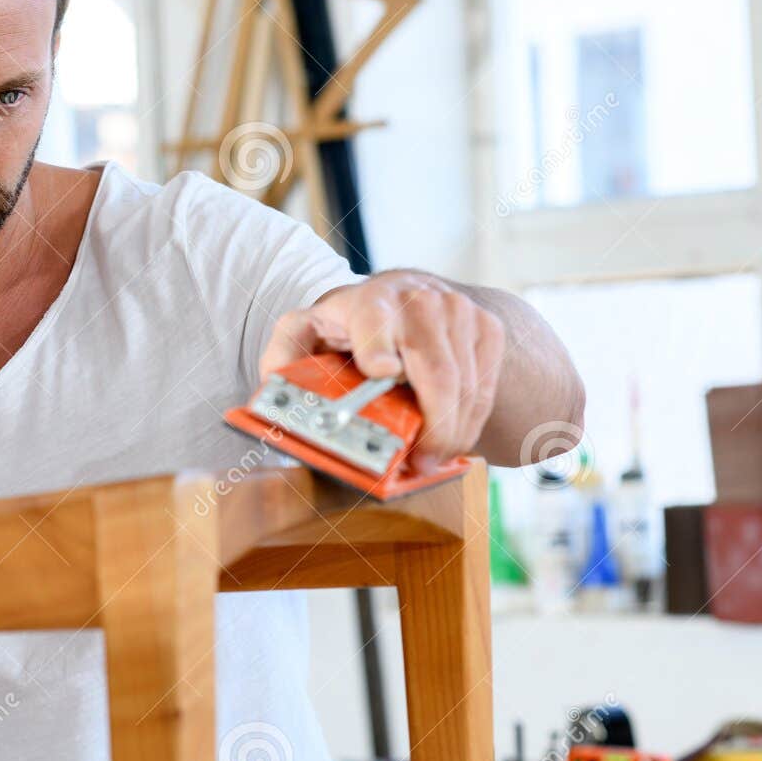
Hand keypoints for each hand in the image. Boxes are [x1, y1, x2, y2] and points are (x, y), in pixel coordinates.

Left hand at [260, 271, 505, 470]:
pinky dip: (471, 422)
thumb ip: (285, 355)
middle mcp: (416, 299)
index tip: (381, 372)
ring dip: (453, 434)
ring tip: (432, 461)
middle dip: (432, 425)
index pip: (374, 320)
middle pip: (435, 369)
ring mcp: (457, 311)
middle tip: (420, 464)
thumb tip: (274, 385)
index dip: (378, 346)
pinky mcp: (487, 328)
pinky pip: (485, 387)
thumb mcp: (307, 332)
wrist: (407, 296)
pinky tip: (452, 440)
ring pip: (466, 385)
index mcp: (366, 301)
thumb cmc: (350, 326)